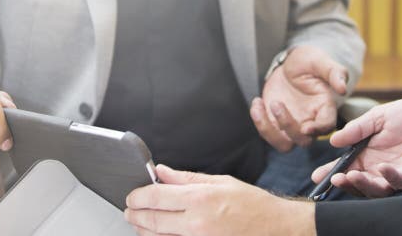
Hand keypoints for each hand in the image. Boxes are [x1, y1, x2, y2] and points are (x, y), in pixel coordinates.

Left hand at [125, 164, 314, 235]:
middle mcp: (196, 222)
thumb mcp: (220, 181)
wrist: (272, 228)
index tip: (132, 195)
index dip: (138, 196)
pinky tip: (156, 232)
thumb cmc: (251, 204)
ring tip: (139, 220)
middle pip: (153, 219)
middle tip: (129, 208)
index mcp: (201, 198)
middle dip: (135, 214)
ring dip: (143, 228)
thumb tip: (162, 171)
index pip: (157, 197)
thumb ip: (187, 177)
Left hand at [250, 46, 347, 150]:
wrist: (289, 64)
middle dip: (289, 127)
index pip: (327, 126)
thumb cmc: (308, 61)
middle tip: (277, 103)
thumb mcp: (319, 61)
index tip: (307, 128)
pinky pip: (268, 134)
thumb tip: (343, 88)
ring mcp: (293, 124)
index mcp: (325, 107)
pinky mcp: (276, 124)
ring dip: (270, 131)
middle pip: (304, 140)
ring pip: (285, 145)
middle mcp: (310, 120)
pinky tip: (257, 102)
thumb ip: (334, 72)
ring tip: (261, 104)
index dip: (318, 130)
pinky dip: (259, 122)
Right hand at [310, 98, 401, 197]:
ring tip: (352, 176)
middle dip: (346, 183)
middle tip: (335, 179)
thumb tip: (333, 140)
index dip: (330, 173)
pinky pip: (400, 181)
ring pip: (377, 189)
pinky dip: (390, 177)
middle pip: (359, 184)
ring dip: (364, 185)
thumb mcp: (377, 117)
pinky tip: (382, 168)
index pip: (345, 168)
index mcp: (366, 155)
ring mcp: (395, 174)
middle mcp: (378, 169)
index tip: (317, 177)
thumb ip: (357, 129)